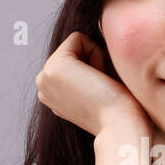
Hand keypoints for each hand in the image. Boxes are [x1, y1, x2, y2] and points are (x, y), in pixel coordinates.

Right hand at [35, 31, 151, 137]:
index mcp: (51, 94)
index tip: (100, 92)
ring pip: (76, 43)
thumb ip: (86, 71)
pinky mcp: (54, 66)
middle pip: (73, 49)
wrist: (120, 126)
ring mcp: (44, 76)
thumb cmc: (120, 111)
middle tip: (101, 89)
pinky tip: (99, 78)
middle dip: (93, 61)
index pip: (73, 59)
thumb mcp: (95, 90)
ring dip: (95, 59)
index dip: (94, 68)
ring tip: (100, 86)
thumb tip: (96, 41)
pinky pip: (78, 38)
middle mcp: (43, 86)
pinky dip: (95, 52)